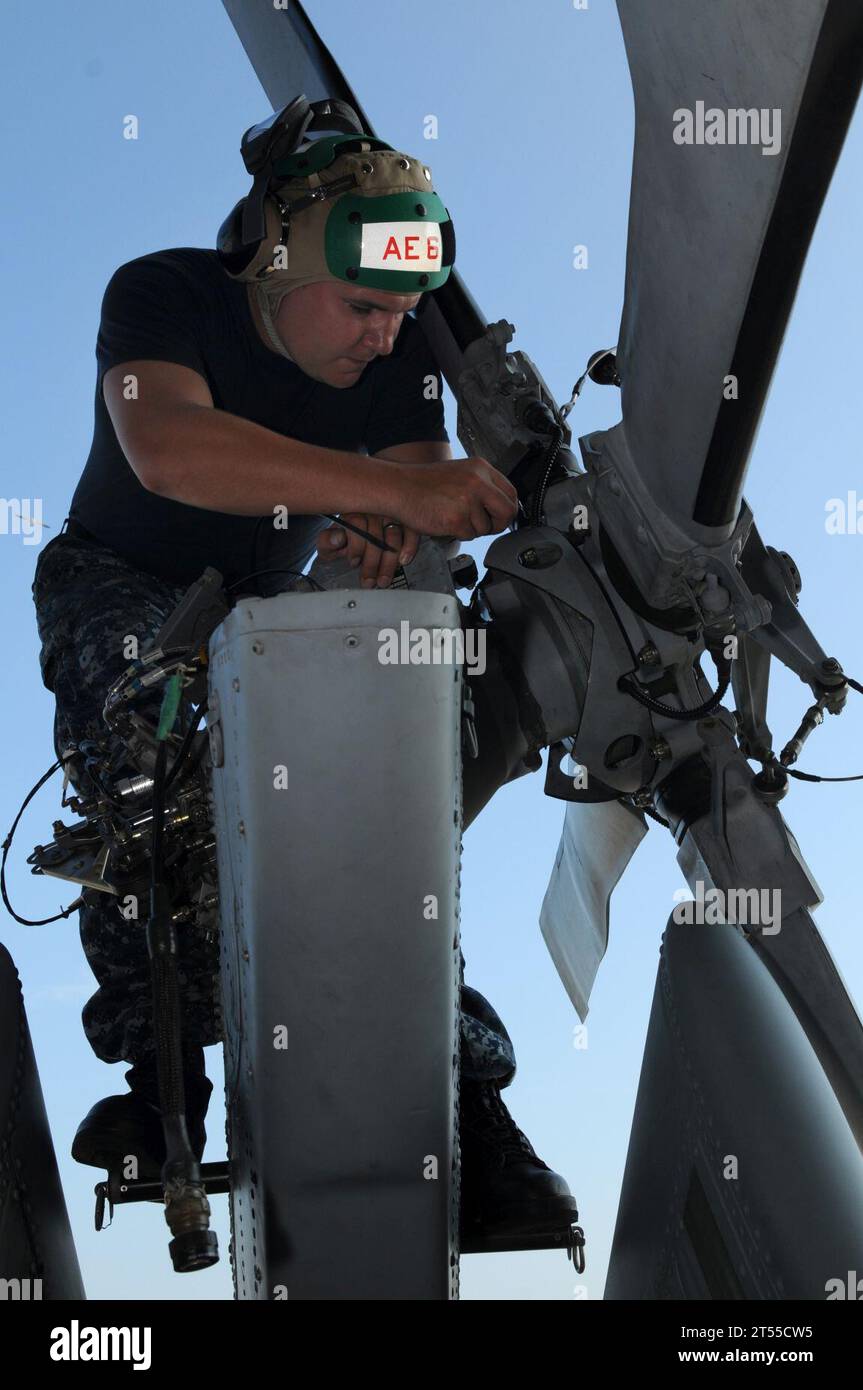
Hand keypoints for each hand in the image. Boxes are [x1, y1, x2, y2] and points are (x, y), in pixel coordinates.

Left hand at [315, 512, 420, 587]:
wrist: (356, 538)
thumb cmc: (345, 542)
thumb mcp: (330, 543)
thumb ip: (327, 541)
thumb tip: (338, 538)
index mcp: (352, 510)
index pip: (356, 522)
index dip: (355, 546)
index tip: (354, 562)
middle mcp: (373, 508)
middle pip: (375, 533)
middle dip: (372, 563)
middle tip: (369, 581)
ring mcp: (391, 513)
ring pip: (393, 536)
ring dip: (389, 562)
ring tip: (383, 580)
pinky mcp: (407, 521)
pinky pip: (412, 532)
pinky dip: (409, 548)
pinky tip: (403, 561)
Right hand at [386, 457, 518, 538]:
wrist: (398, 487)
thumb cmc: (423, 483)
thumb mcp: (460, 474)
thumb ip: (482, 486)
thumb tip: (501, 507)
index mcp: (480, 468)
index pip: (511, 493)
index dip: (506, 509)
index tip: (499, 516)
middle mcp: (477, 482)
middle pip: (507, 512)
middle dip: (498, 524)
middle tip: (485, 526)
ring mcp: (468, 500)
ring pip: (486, 528)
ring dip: (472, 529)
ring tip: (453, 517)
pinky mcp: (457, 518)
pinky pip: (469, 536)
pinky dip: (458, 534)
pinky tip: (445, 521)